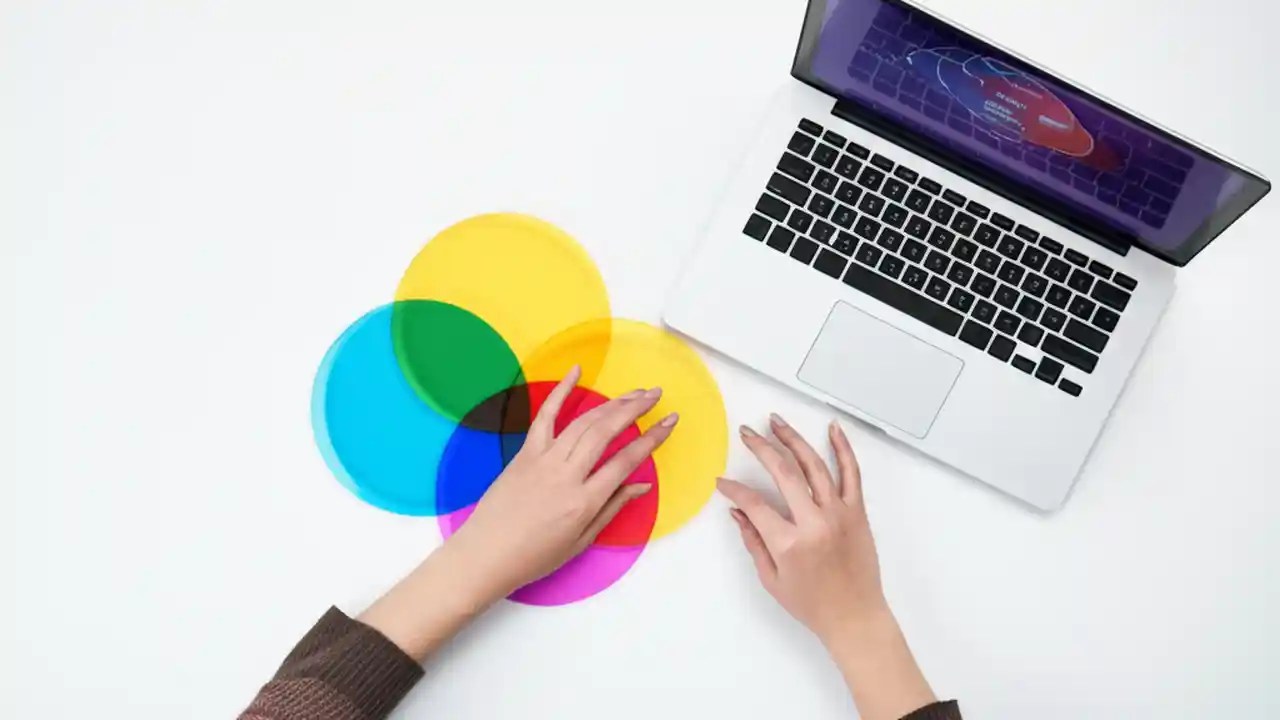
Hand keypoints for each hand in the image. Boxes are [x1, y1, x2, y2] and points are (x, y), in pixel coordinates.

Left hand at [445, 366, 676, 603]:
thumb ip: (612, 508)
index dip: (651, 439)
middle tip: (655, 395)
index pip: (625, 461)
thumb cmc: (535, 556)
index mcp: (583, 502)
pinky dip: (561, 391)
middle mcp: (565, 475)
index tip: (669, 423)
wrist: (485, 554)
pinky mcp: (524, 453)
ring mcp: (543, 460)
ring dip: (610, 403)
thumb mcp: (581, 541)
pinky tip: (577, 372)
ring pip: (583, 422)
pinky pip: (545, 416)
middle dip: (634, 409)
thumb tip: (641, 485)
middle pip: (605, 432)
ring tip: (633, 393)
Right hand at [717, 415, 884, 641]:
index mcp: (790, 543)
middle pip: (783, 472)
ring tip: (776, 422)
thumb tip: (737, 511)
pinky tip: (833, 429)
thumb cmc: (812, 604)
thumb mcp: (772, 579)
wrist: (855, 616)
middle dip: (761, 447)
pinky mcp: (858, 512)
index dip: (734, 488)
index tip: (722, 481)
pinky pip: (852, 473)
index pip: (754, 503)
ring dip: (793, 439)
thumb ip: (753, 541)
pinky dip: (843, 448)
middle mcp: (815, 522)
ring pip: (815, 465)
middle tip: (747, 433)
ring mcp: (840, 513)